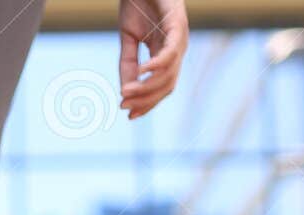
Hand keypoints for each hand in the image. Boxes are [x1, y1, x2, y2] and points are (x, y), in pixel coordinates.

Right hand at [118, 0, 187, 118]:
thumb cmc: (137, 4)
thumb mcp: (128, 39)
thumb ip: (129, 63)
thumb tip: (126, 90)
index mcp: (166, 54)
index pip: (161, 86)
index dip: (147, 103)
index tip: (128, 114)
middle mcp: (177, 48)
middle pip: (166, 84)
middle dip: (146, 99)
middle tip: (124, 107)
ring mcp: (179, 37)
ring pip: (168, 72)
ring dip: (147, 86)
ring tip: (126, 93)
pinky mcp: (177, 24)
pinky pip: (169, 51)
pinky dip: (157, 65)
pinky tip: (143, 72)